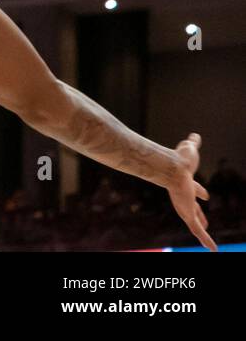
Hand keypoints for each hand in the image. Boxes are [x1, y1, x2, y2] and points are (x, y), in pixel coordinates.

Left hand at [166, 133, 215, 250]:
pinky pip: (198, 231)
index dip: (200, 191)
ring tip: (210, 245)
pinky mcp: (187, 215)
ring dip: (203, 232)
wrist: (172, 169)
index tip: (206, 195)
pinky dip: (206, 241)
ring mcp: (185, 206)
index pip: (195, 188)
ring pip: (195, 223)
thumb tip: (195, 135)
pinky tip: (213, 250)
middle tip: (205, 220)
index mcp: (186, 183)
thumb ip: (192, 143)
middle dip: (199, 213)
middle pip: (193, 207)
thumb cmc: (180, 159)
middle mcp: (184, 195)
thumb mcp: (189, 150)